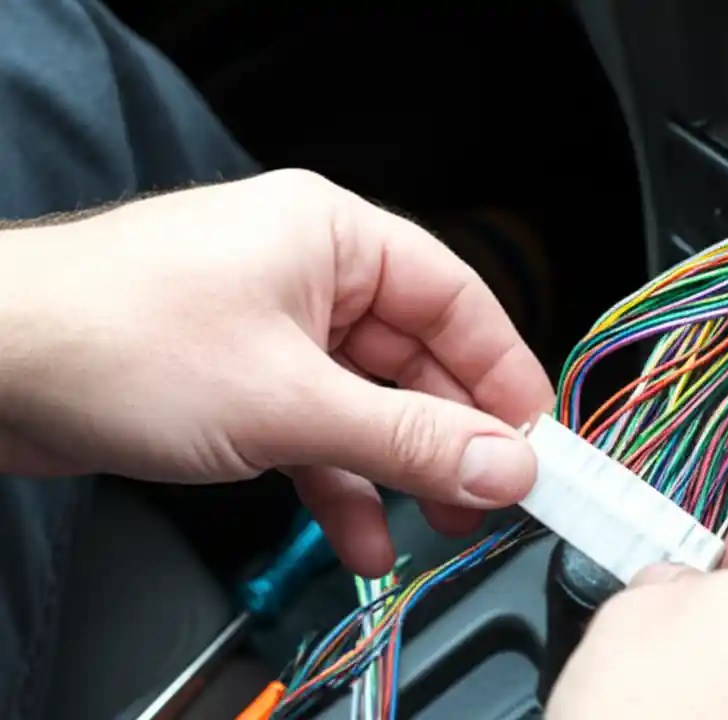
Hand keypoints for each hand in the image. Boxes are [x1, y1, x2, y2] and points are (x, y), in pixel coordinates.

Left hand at [0, 169, 554, 575]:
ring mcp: (274, 328)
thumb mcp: (291, 403)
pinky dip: (341, 481)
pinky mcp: (240, 379)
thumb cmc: (110, 336)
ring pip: (370, 403)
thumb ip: (409, 439)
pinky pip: (318, 429)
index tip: (539, 444)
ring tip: (437, 528)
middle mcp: (311, 274)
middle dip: (453, 437)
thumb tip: (502, 465)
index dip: (505, 376)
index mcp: (335, 237)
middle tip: (493, 499)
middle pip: (418, 359)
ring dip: (400, 470)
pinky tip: (361, 537)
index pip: (458, 302)